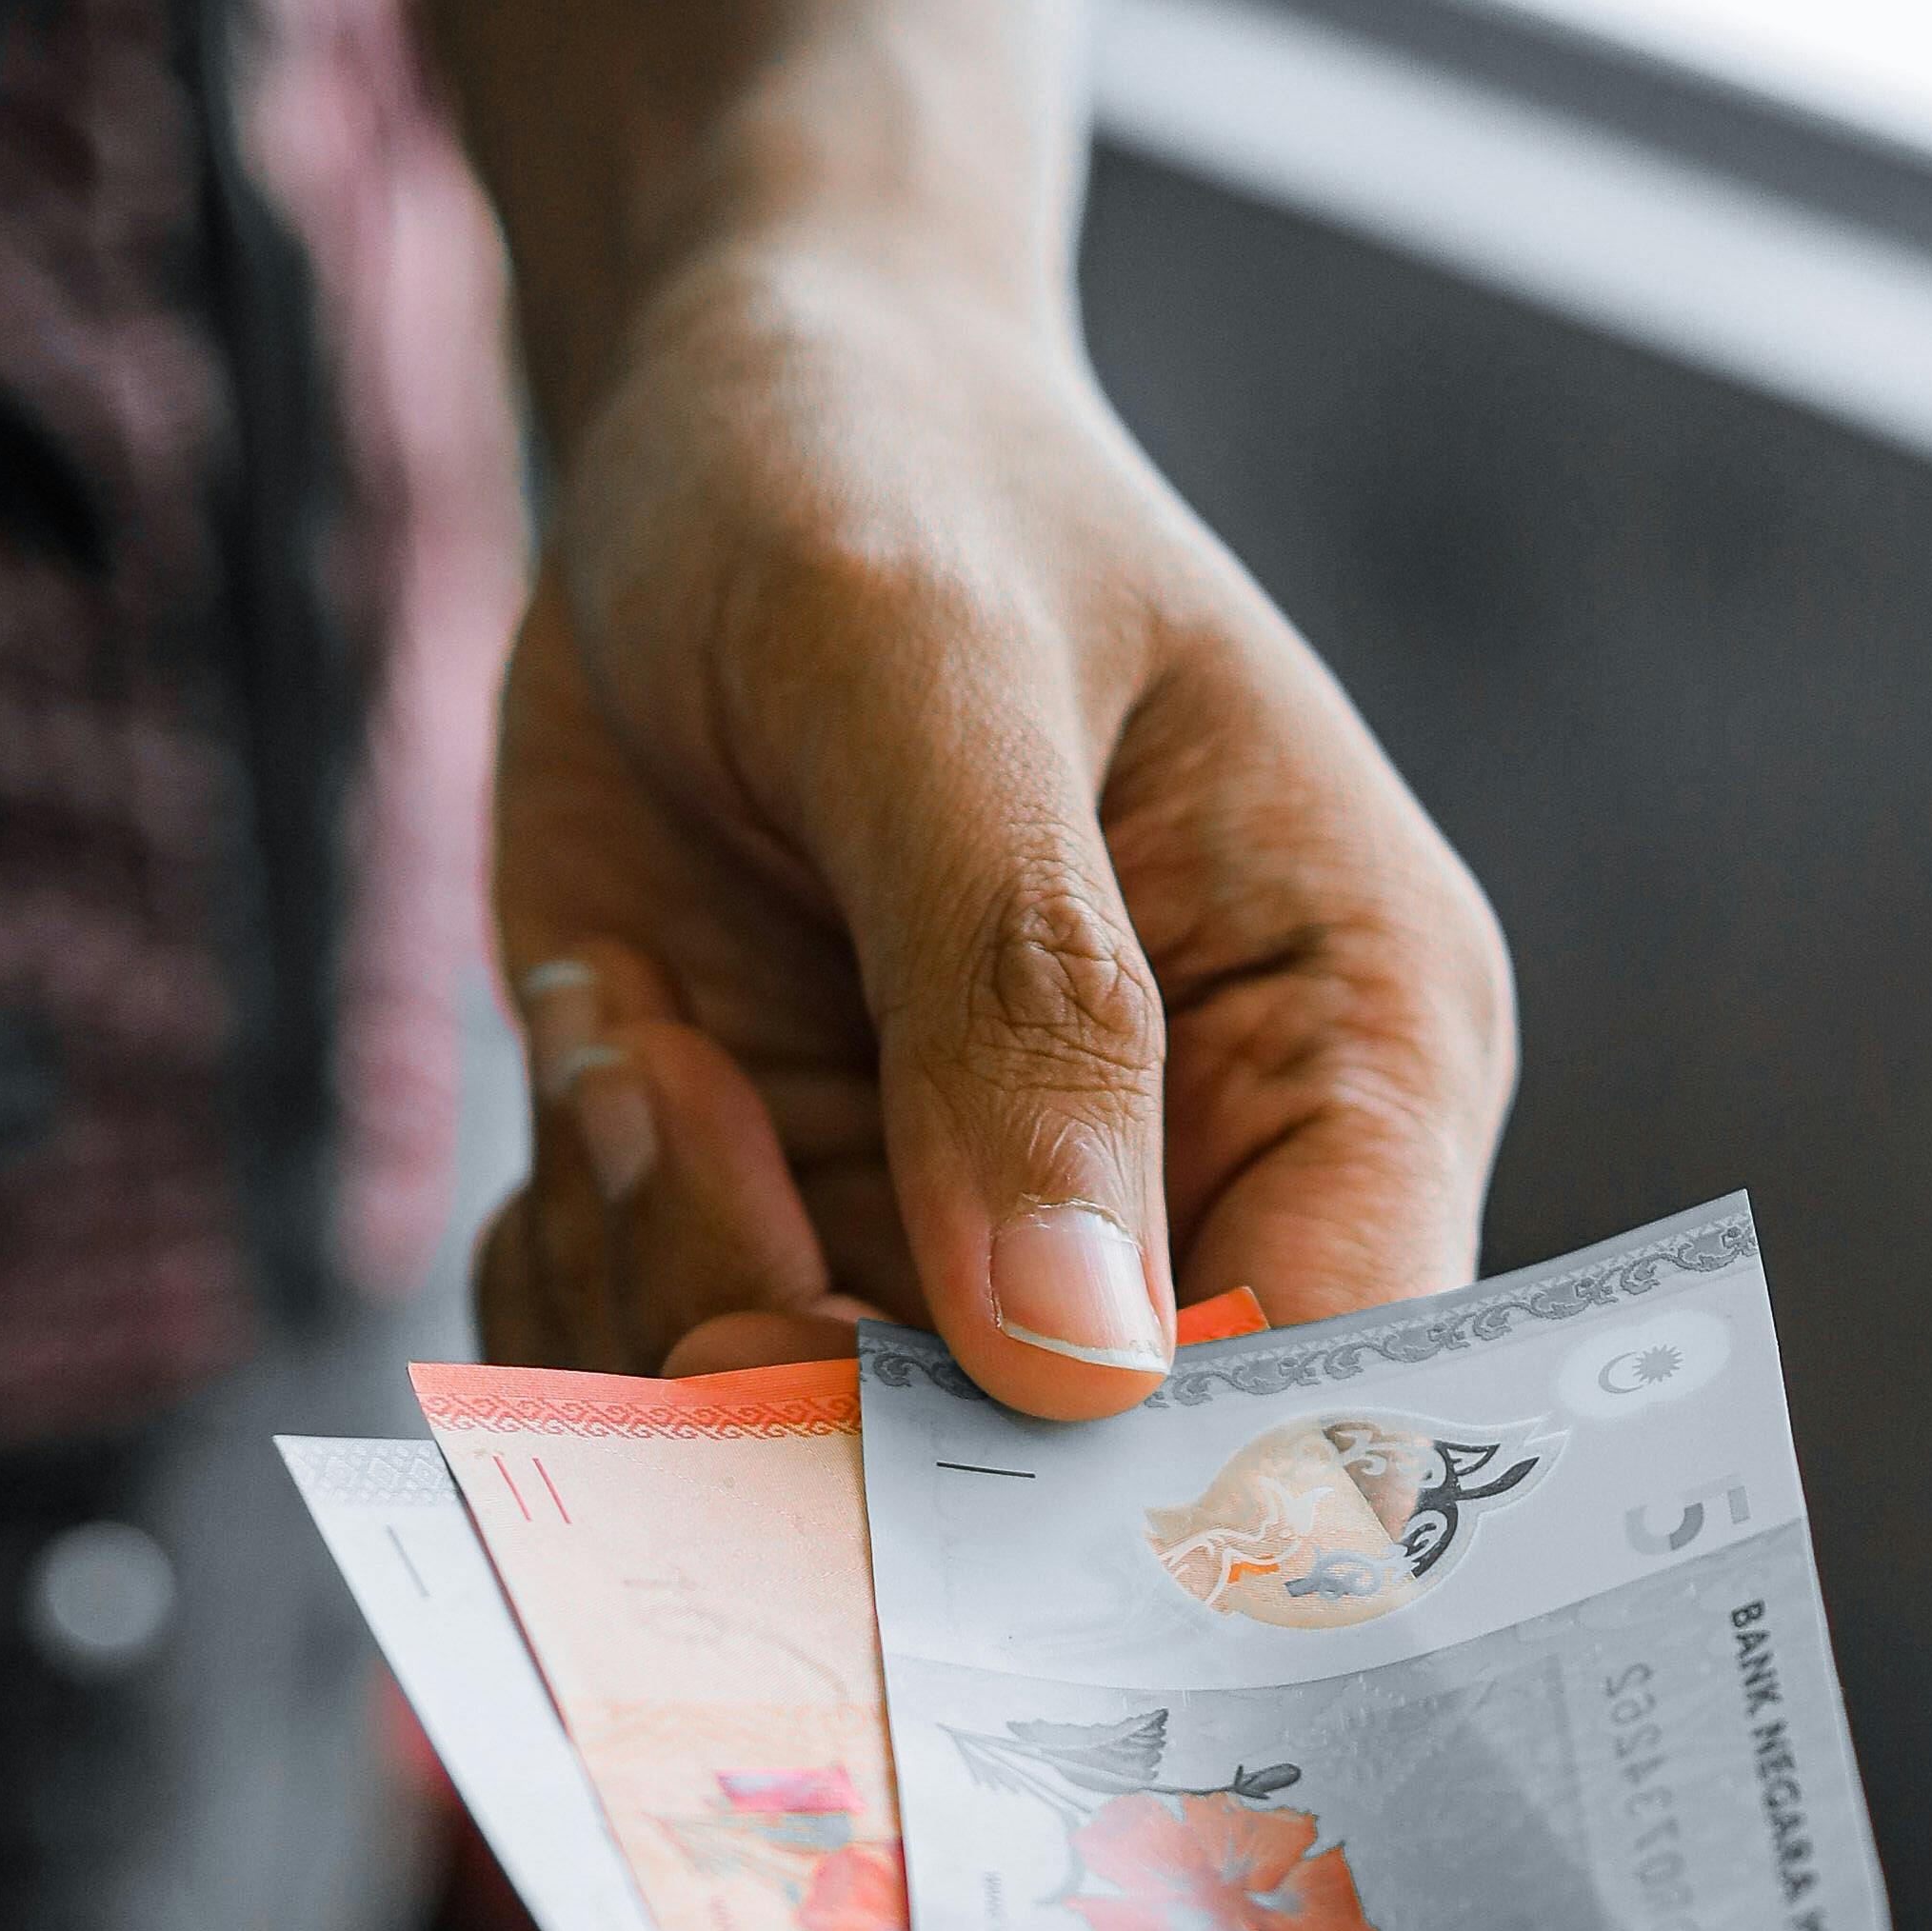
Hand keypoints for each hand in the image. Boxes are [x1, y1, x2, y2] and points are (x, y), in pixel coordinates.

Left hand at [475, 234, 1516, 1419]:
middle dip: (838, 1424)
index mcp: (1354, 1056)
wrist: (714, 415)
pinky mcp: (792, 1243)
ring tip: (646, 1049)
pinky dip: (578, 1285)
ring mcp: (976, 1251)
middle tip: (691, 1186)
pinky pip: (658, 1405)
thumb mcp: (931, 668)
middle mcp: (1193, 1203)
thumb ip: (1020, 997)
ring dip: (664, 1318)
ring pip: (820, 1488)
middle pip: (1058, 1511)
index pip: (1337, 1397)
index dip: (1149, 1515)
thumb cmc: (881, 471)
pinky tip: (609, 1054)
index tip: (920, 1453)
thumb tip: (1078, 1360)